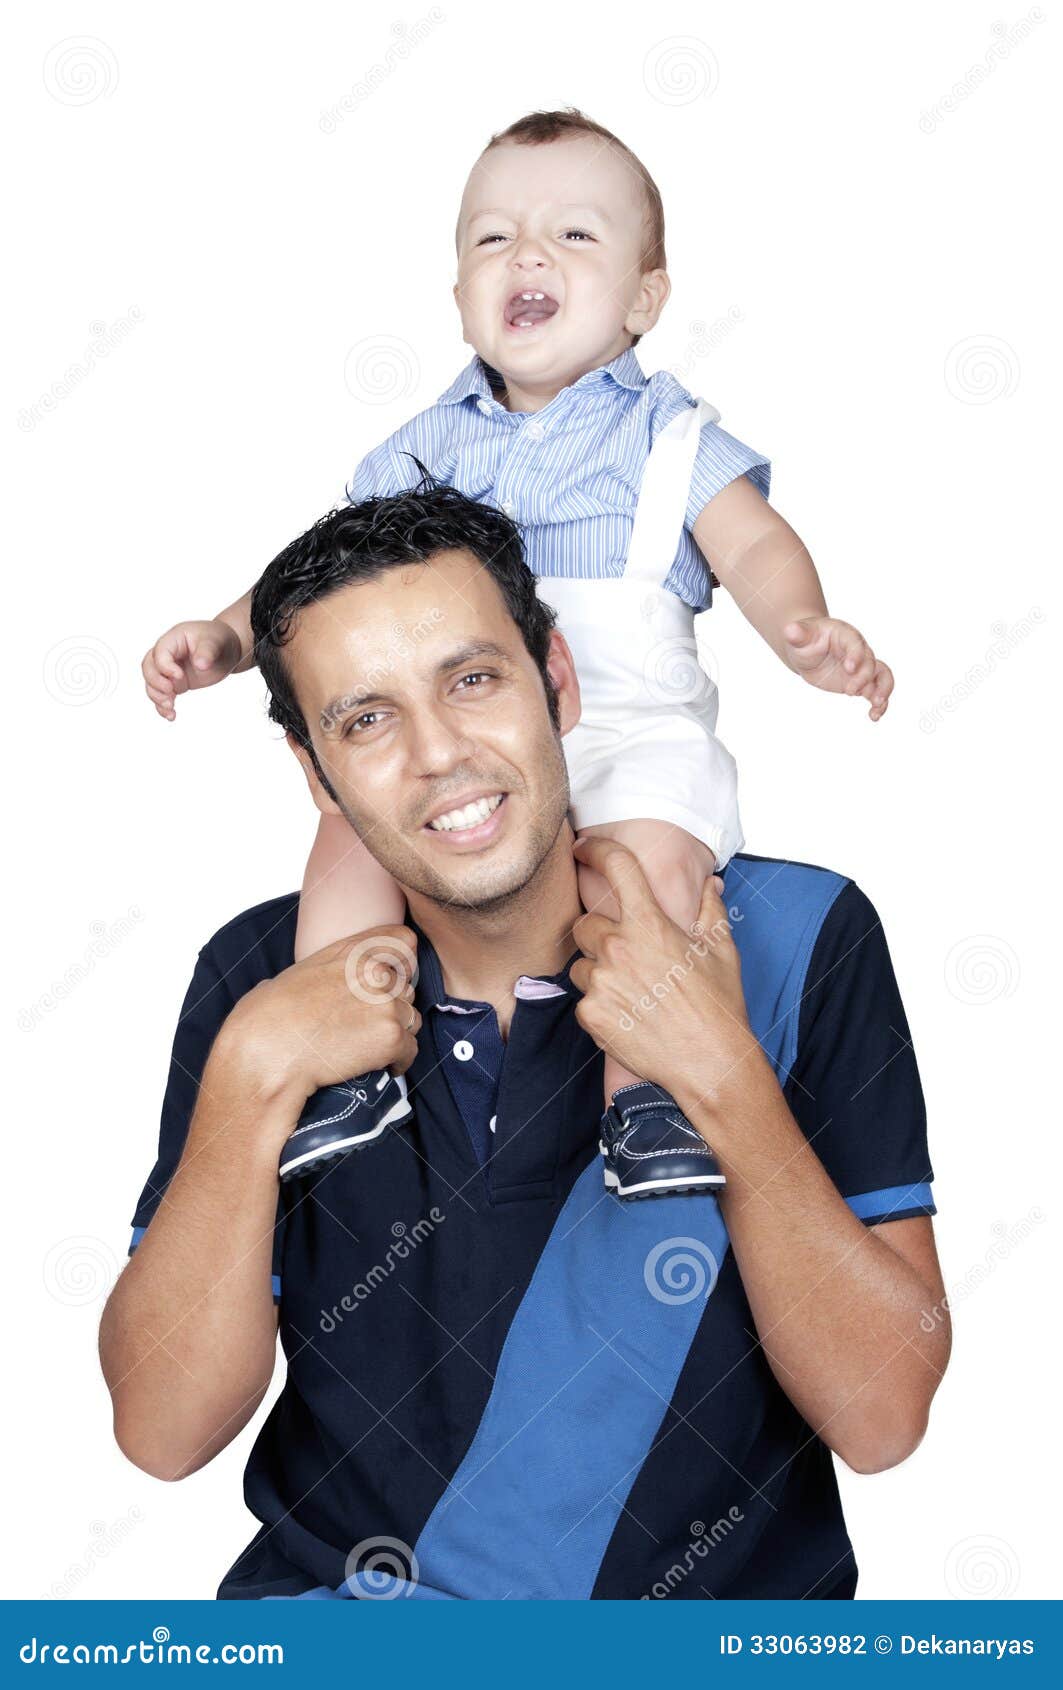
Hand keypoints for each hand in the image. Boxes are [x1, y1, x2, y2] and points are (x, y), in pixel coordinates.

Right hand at [142, 619, 242, 719]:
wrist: (227, 650)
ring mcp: (169, 669)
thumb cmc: (219, 640)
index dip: (165, 667)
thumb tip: (200, 665)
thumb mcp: (216, 642)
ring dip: (157, 697)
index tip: (180, 676)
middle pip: (149, 668)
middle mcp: (167, 654)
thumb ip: (207, 652)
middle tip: (171, 693)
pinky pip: (162, 694)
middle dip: (156, 683)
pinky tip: (171, 716)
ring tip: (170, 708)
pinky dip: (162, 706)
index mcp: (174, 639)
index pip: (160, 653)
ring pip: (151, 683)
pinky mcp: (174, 683)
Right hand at [215, 925, 421, 1123]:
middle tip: (370, 1025)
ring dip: (396, 1033)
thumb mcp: (293, 974)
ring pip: (411, 1019)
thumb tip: (314, 982)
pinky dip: (399, 1062)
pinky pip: (411, 1051)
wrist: (267, 1054)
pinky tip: (382, 1067)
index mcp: (352, 951)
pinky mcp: (392, 1038)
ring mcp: (386, 1004)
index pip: (403, 941)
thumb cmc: (266, 1019)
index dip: (401, 963)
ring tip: (371, 1047)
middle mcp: (374, 972)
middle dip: (393, 1006)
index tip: (392, 980)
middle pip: (406, 988)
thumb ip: (322, 971)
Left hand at [569, 836, 758, 1107]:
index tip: (584, 848)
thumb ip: (709, 910)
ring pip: (580, 964)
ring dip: (596, 971)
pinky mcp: (590, 1015)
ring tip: (631, 991)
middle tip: (626, 955)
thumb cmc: (719, 1006)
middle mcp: (618, 948)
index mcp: (650, 924)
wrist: (710, 1062)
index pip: (616, 867)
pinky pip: (582, 1000)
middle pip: (584, 924)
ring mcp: (601, 983)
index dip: (595, 849)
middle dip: (599, 935)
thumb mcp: (721, 950)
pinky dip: (599, 1005)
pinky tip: (627, 1015)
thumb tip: (709, 884)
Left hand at [783, 616, 892, 719]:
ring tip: (876, 705)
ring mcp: (862, 667)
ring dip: (883, 690)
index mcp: (846, 635)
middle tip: (848, 691)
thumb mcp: (800, 636)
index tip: (849, 668)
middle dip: (863, 678)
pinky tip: (874, 716)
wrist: (809, 651)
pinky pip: (877, 691)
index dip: (855, 655)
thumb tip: (789, 630)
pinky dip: (879, 704)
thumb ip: (797, 634)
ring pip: (882, 676)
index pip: (855, 643)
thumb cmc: (806, 639)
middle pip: (870, 663)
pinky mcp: (861, 682)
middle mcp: (859, 650)